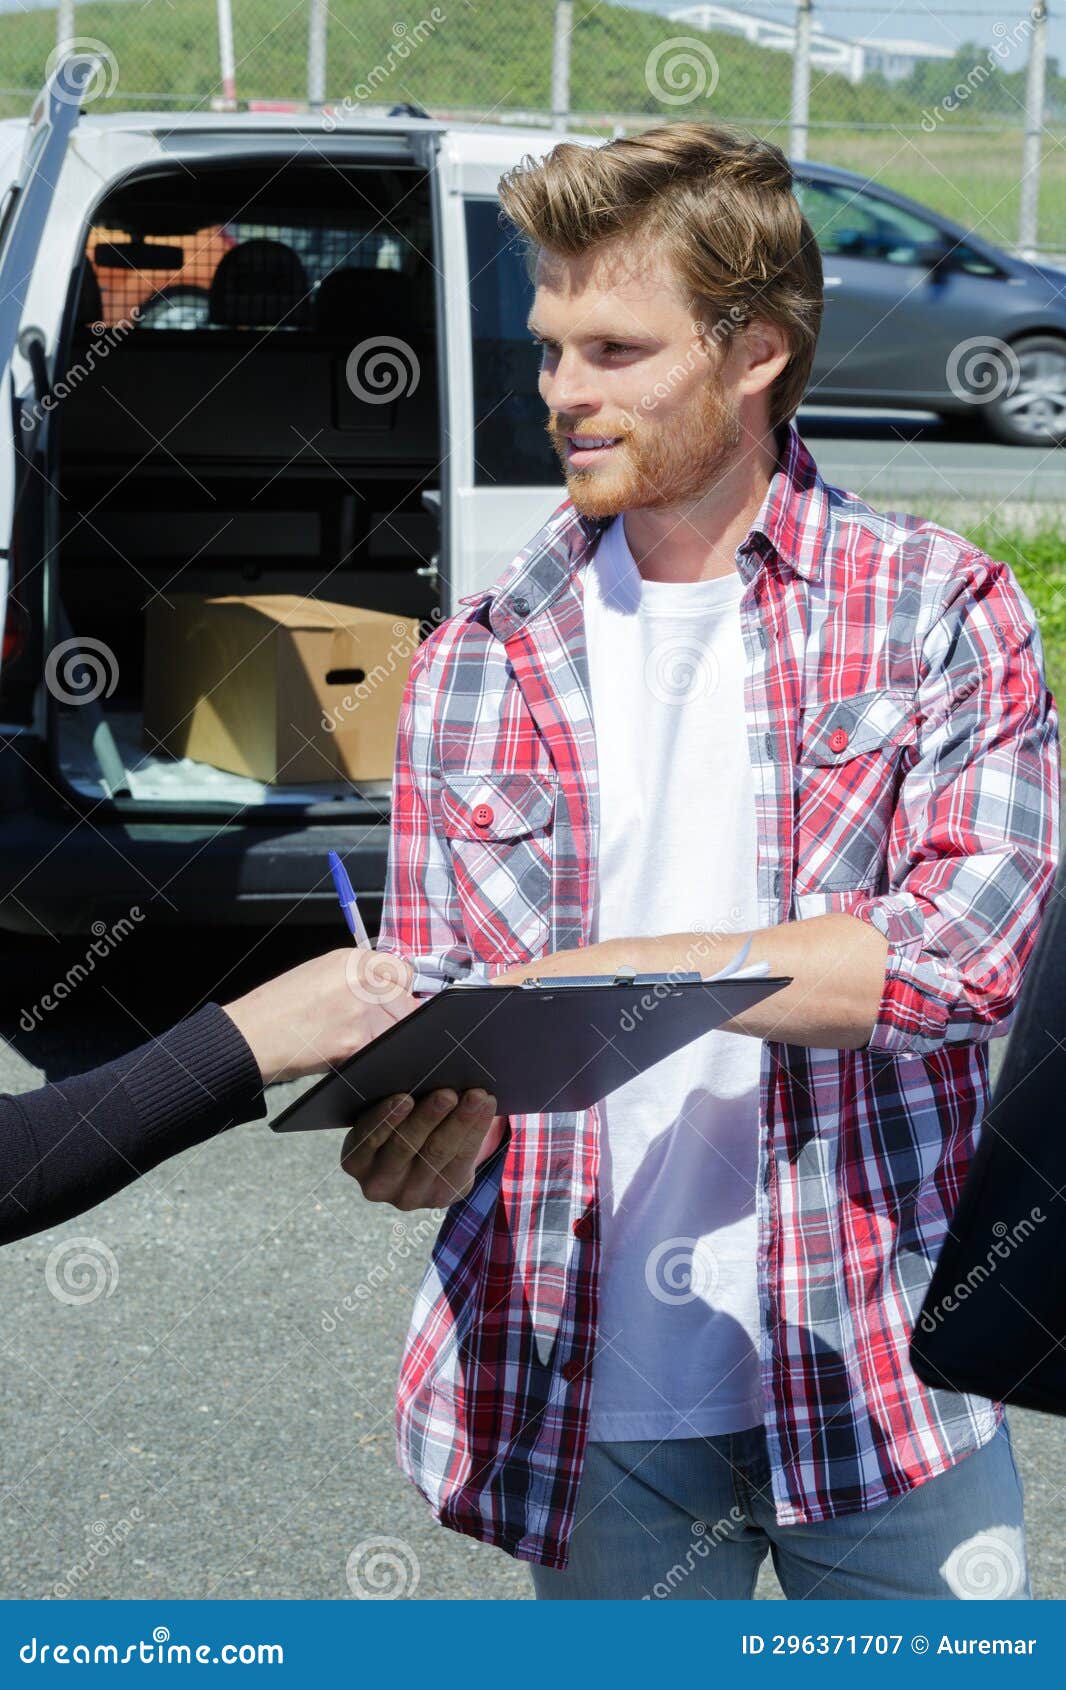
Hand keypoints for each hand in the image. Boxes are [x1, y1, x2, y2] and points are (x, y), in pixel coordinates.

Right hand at [221, 947, 417, 1085]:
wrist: (251, 1036)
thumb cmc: (277, 1007)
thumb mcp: (319, 973)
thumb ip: (356, 977)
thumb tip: (388, 991)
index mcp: (353, 959)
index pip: (402, 973)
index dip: (399, 991)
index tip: (392, 1003)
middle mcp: (361, 979)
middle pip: (406, 1003)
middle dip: (395, 1019)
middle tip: (369, 1030)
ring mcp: (362, 1011)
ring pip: (399, 1029)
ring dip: (385, 1039)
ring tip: (353, 1042)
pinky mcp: (357, 1042)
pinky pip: (382, 1051)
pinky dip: (372, 1057)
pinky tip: (348, 1054)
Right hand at [340, 1091, 505, 1211]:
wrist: (417, 1155)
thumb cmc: (395, 1116)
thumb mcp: (378, 1107)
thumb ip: (377, 1087)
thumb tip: (397, 1053)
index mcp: (354, 1160)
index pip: (367, 1139)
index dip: (386, 1119)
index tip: (405, 1097)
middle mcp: (378, 1184)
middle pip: (405, 1146)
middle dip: (428, 1117)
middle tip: (447, 1093)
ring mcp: (410, 1195)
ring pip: (438, 1153)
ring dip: (460, 1121)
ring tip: (475, 1095)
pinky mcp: (442, 1196)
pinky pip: (462, 1160)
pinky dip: (476, 1129)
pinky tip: (485, 1107)